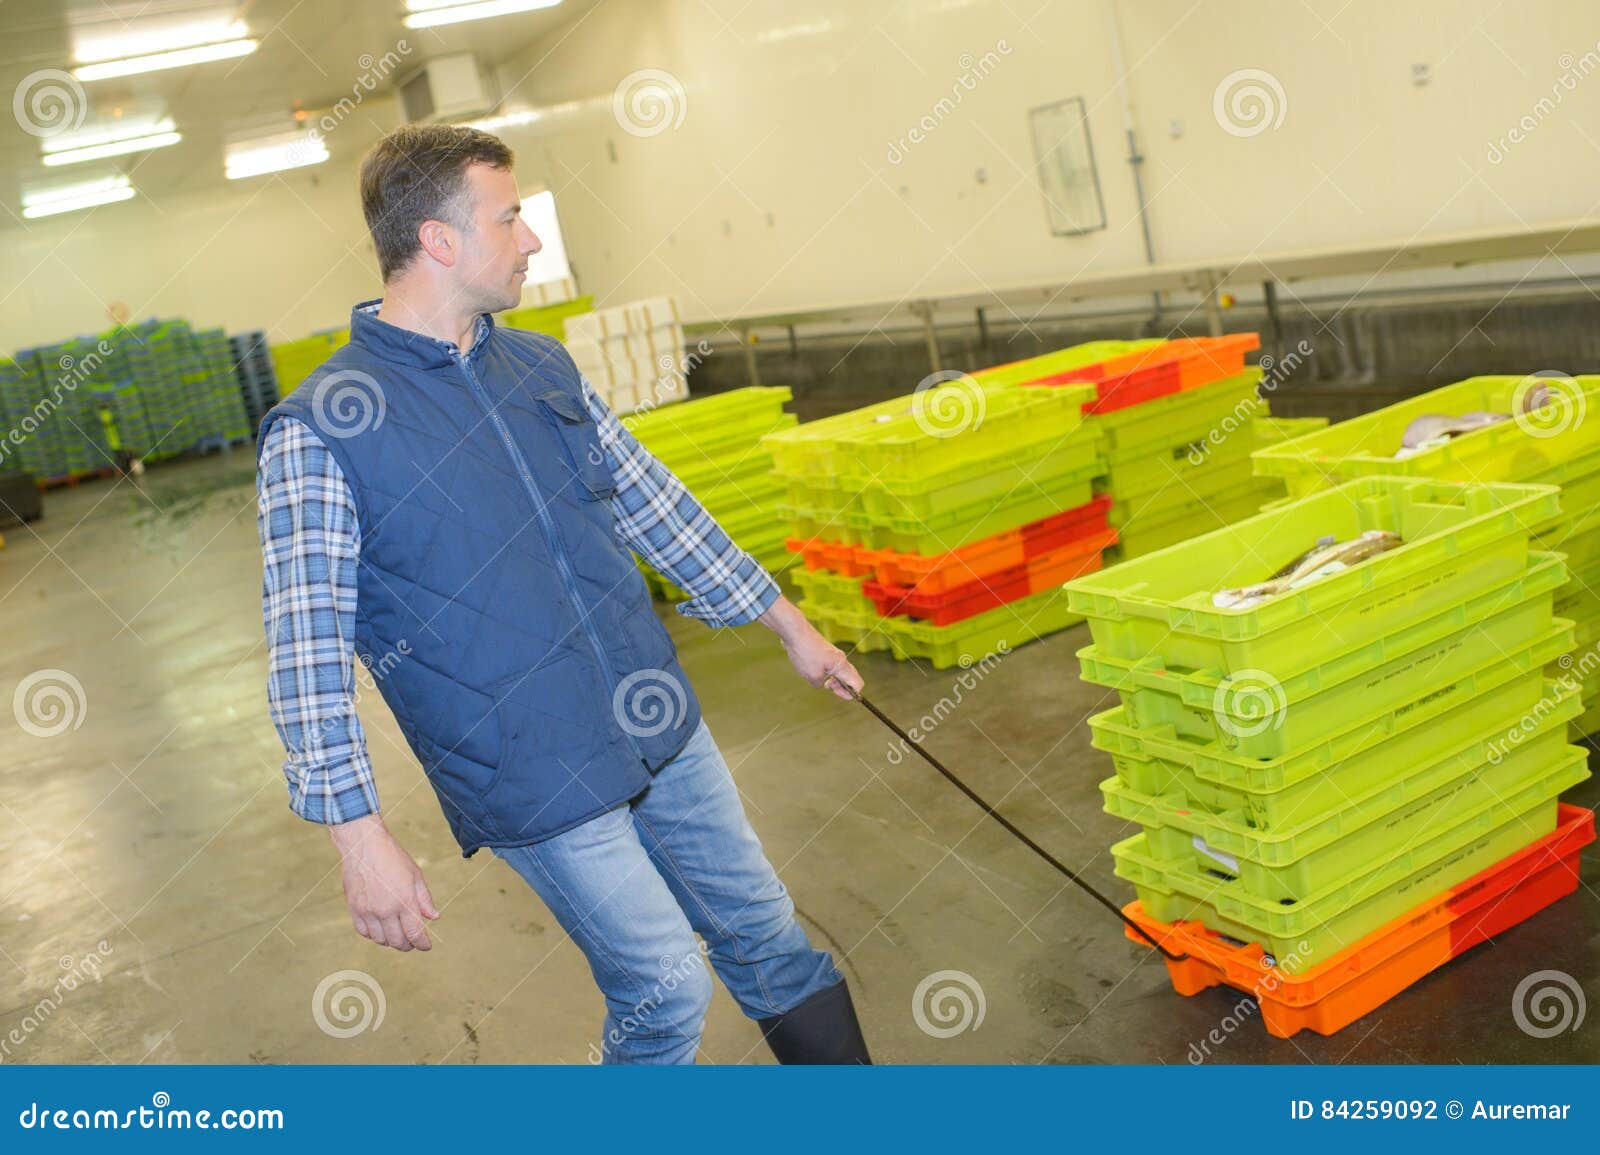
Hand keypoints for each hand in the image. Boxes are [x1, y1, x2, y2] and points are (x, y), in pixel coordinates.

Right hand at [328, 814, 439, 950]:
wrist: (363, 845)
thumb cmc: (392, 857)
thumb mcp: (415, 875)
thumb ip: (424, 900)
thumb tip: (434, 917)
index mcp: (404, 901)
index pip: (415, 934)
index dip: (422, 944)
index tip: (426, 946)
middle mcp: (385, 910)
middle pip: (398, 941)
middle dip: (408, 946)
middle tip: (413, 943)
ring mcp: (367, 911)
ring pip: (380, 940)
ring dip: (391, 941)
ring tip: (397, 935)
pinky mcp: (354, 909)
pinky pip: (364, 932)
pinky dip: (374, 935)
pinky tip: (380, 929)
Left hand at [759, 595, 863, 700]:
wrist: (796, 633)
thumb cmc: (805, 653)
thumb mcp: (811, 675)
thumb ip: (819, 684)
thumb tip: (819, 683)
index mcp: (841, 666)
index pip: (857, 683)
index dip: (851, 693)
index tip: (836, 693)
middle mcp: (841, 659)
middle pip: (850, 678)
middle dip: (841, 687)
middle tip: (828, 687)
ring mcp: (833, 655)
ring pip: (840, 672)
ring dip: (833, 680)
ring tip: (819, 679)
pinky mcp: (825, 652)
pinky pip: (831, 666)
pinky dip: (826, 673)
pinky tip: (813, 671)